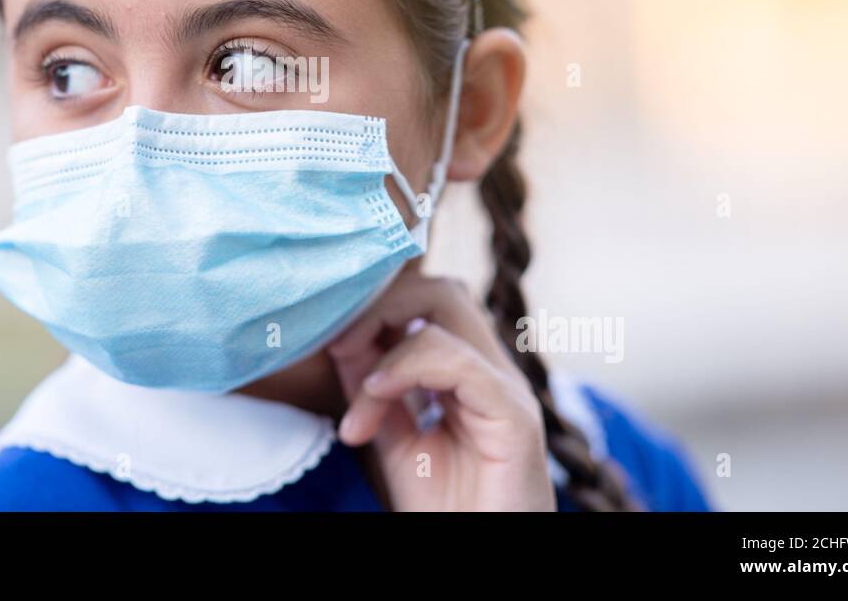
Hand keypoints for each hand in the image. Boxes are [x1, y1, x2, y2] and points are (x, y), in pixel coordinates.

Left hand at [327, 265, 556, 510]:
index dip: (375, 307)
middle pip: (439, 290)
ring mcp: (507, 388)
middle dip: (380, 305)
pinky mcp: (515, 416)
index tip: (331, 342)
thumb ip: (374, 391)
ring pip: (448, 306)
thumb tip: (340, 340)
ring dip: (385, 340)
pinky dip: (408, 365)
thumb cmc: (446, 510)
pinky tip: (378, 392)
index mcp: (468, 374)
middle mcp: (492, 371)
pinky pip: (460, 361)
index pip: (426, 301)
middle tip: (337, 345)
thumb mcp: (393, 440)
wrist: (482, 558)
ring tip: (361, 393)